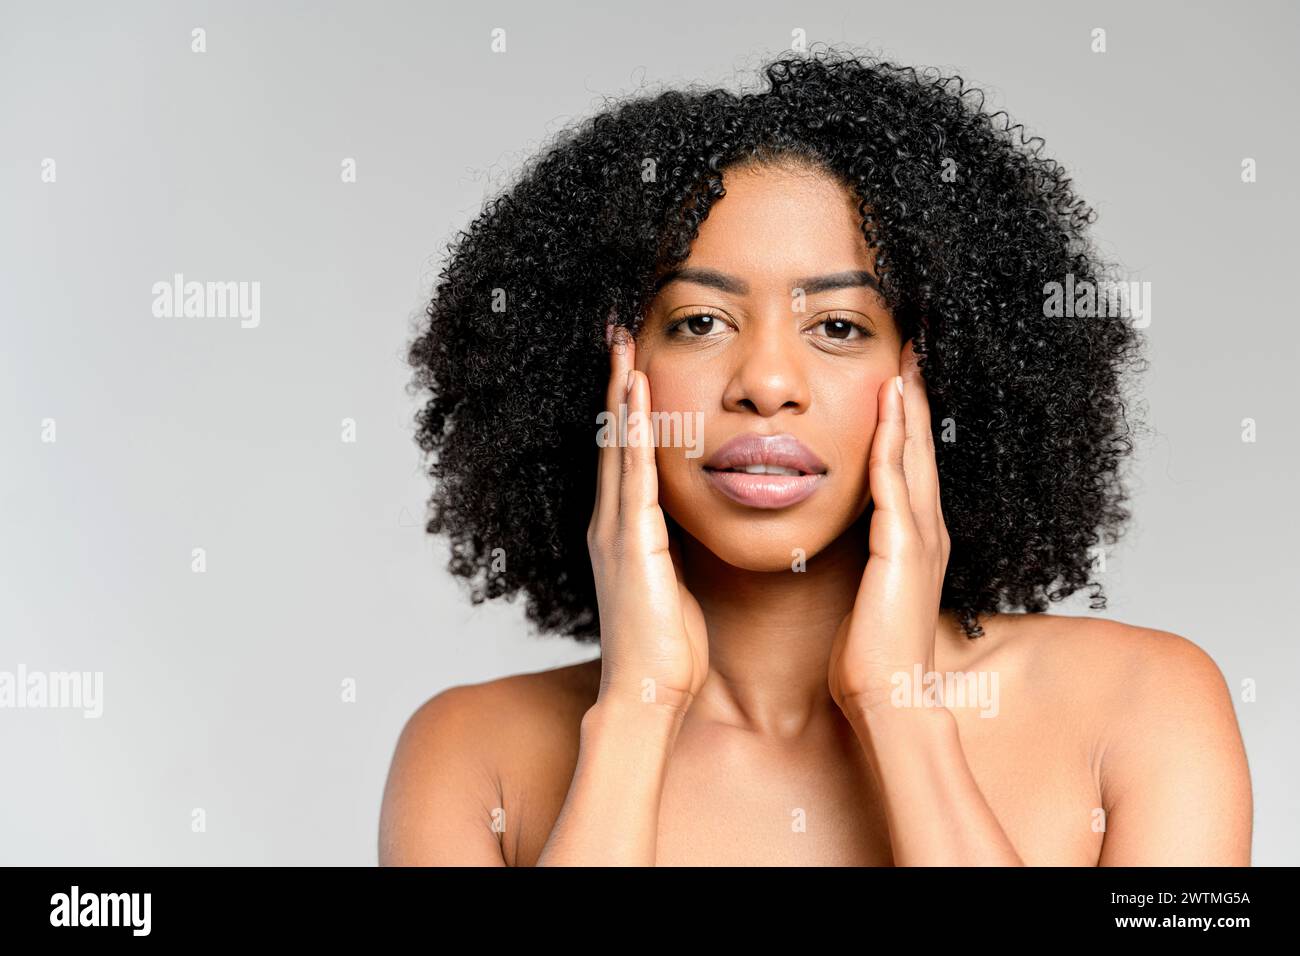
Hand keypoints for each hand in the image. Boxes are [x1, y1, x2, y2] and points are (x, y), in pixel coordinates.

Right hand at [587, 324, 708, 714]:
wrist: (648, 694)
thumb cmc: (668, 649)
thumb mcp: (674, 587)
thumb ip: (675, 554)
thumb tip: (690, 533)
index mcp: (625, 533)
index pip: (626, 457)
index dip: (629, 411)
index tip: (635, 367)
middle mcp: (612, 524)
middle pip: (614, 438)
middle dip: (617, 386)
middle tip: (618, 334)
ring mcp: (616, 530)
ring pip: (618, 446)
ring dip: (621, 394)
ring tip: (623, 345)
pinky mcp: (631, 542)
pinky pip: (634, 474)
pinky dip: (634, 431)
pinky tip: (638, 396)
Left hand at [828, 339, 951, 717]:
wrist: (887, 697)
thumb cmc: (870, 654)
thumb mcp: (866, 593)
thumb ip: (864, 562)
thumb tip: (846, 546)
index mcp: (914, 540)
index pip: (909, 466)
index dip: (905, 421)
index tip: (896, 379)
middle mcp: (925, 531)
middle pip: (920, 448)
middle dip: (915, 398)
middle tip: (910, 348)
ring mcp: (919, 538)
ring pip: (913, 454)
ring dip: (908, 404)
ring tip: (903, 357)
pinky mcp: (902, 549)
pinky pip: (895, 481)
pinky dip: (893, 439)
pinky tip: (887, 404)